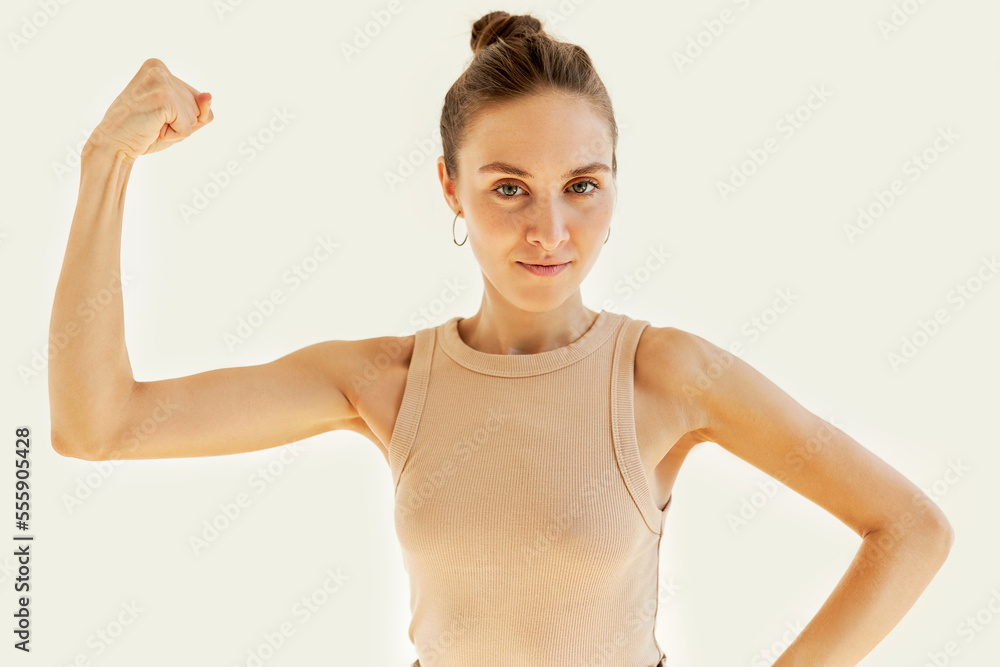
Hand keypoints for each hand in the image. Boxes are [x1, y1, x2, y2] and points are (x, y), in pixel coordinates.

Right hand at [89, 58, 213, 159]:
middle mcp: (159, 69)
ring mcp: (161, 81)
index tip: (153, 114)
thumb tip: (208, 96)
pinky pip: (188, 127)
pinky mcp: (163, 97)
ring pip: (195, 116)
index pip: (196, 98)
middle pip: (198, 105)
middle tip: (150, 121)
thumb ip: (201, 110)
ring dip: (177, 129)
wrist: (113, 145)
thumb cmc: (143, 132)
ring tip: (150, 124)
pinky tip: (153, 129)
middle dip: (180, 121)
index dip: (180, 116)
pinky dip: (174, 135)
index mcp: (158, 68)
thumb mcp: (179, 119)